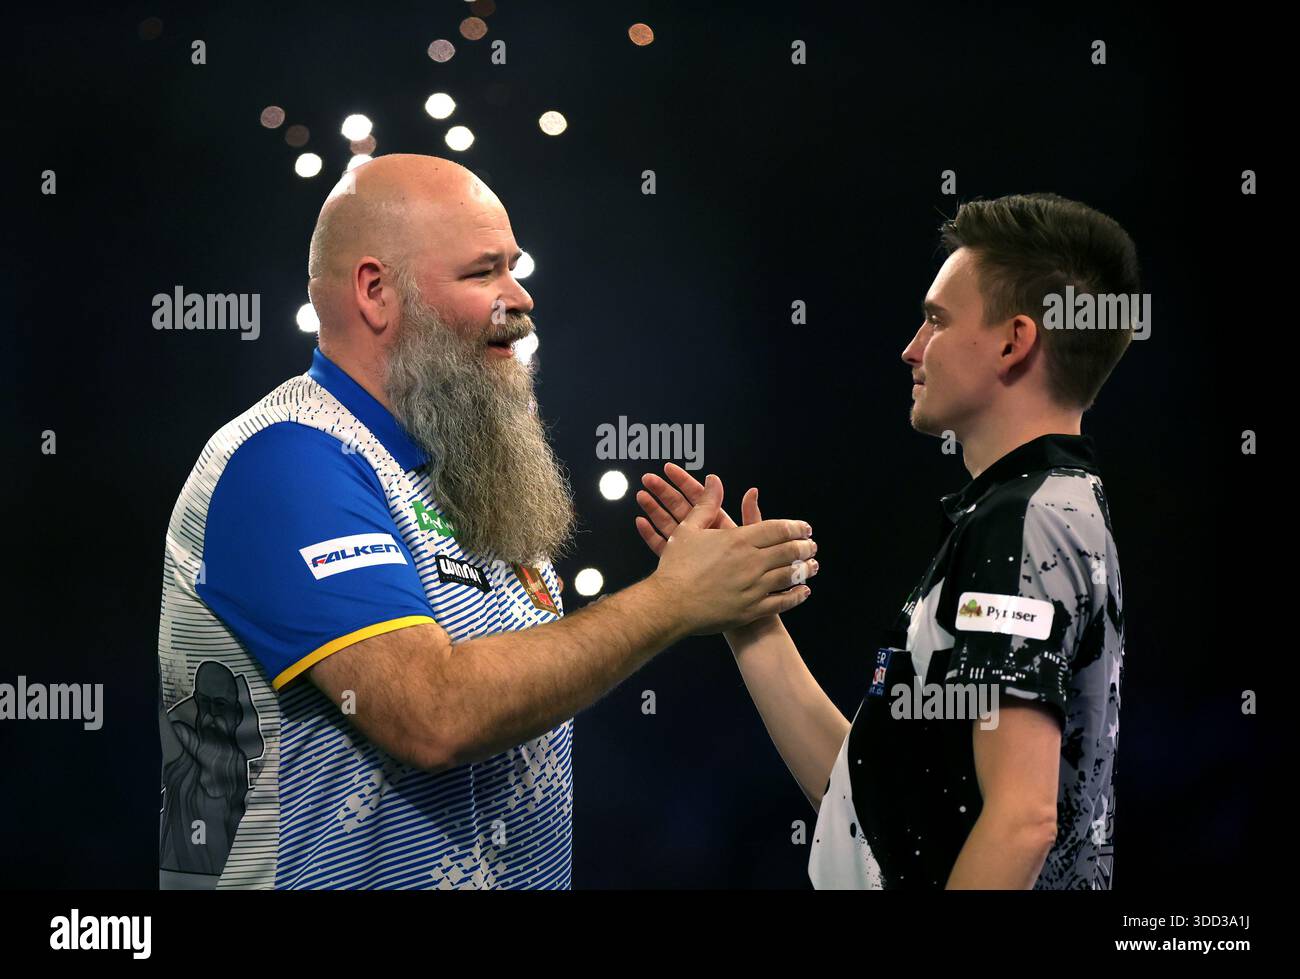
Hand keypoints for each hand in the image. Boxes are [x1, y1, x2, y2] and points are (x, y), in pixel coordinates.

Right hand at [641, 468, 817, 634]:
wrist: (670, 605)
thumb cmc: (677, 567)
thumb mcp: (688, 530)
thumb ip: (706, 505)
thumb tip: (713, 480)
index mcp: (739, 540)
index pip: (778, 529)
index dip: (796, 527)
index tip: (805, 528)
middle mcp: (751, 562)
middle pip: (790, 551)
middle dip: (805, 547)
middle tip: (812, 546)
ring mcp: (754, 588)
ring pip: (789, 576)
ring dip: (805, 570)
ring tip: (813, 566)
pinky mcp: (751, 610)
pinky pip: (782, 602)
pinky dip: (796, 596)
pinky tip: (803, 592)